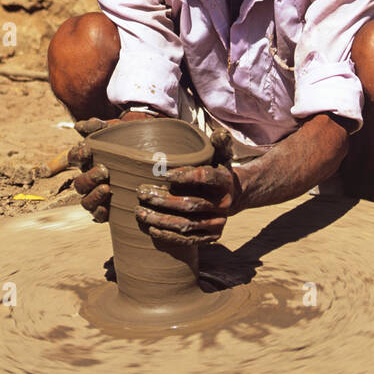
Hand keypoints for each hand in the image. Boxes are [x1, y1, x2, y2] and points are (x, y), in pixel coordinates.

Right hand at [68, 112, 158, 222]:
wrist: (154, 155)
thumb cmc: (132, 142)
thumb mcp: (117, 131)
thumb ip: (98, 127)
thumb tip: (79, 126)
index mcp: (89, 160)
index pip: (73, 158)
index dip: (77, 155)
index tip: (87, 150)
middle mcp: (90, 179)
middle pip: (79, 183)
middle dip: (89, 177)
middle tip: (104, 170)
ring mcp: (98, 195)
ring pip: (85, 201)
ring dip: (93, 195)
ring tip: (107, 188)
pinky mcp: (109, 209)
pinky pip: (97, 215)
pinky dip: (99, 211)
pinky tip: (107, 207)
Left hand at [135, 125, 241, 245]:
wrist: (233, 196)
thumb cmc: (217, 172)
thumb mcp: (222, 155)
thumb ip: (220, 143)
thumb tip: (219, 133)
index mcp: (226, 181)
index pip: (205, 177)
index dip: (184, 175)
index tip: (164, 174)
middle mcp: (224, 204)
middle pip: (190, 204)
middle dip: (163, 199)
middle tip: (141, 192)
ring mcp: (218, 223)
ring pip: (186, 224)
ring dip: (160, 219)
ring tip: (140, 211)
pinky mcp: (211, 237)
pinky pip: (188, 240)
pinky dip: (169, 235)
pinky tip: (151, 227)